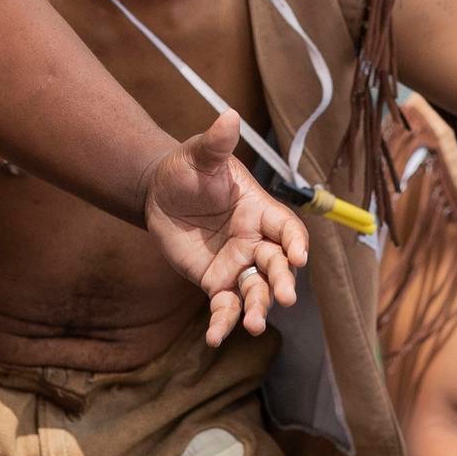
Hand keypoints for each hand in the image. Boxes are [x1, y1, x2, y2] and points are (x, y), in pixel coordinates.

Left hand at [147, 111, 311, 345]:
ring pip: (257, 291)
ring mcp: (237, 265)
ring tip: (255, 326)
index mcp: (260, 210)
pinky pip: (224, 307)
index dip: (295, 242)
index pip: (287, 228)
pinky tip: (215, 339)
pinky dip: (223, 323)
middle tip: (285, 296)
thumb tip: (229, 116)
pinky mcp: (216, 282)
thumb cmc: (187, 170)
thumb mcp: (200, 155)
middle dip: (283, 281)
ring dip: (259, 309)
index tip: (298, 256)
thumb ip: (216, 143)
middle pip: (277, 265)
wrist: (158, 193)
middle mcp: (255, 241)